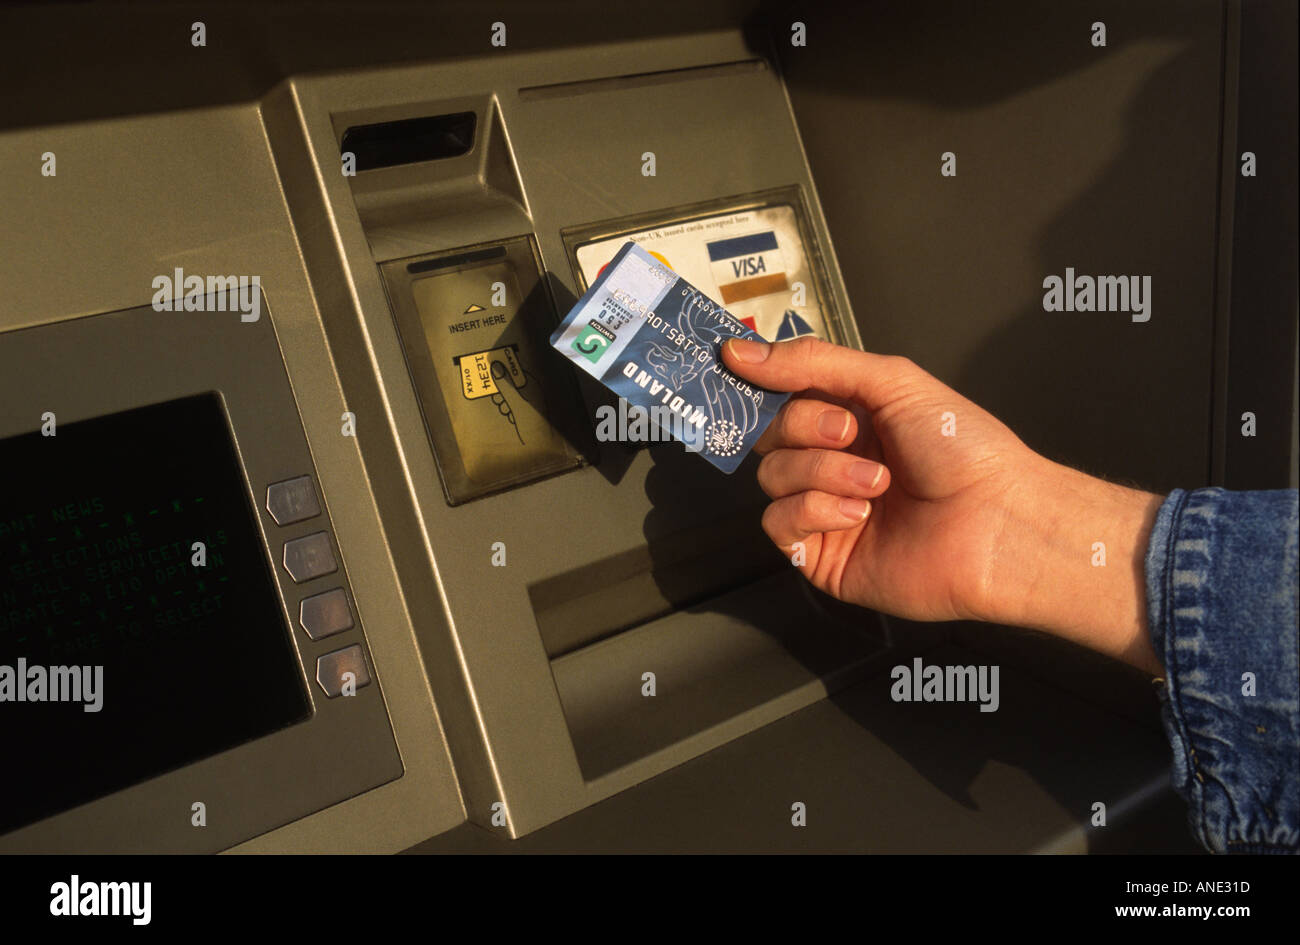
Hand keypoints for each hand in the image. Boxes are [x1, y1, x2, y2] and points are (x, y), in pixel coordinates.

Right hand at [722, 336, 1164, 673]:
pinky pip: (779, 524)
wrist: (998, 523)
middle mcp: (834, 461)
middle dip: (805, 427)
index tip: (736, 365)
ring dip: (821, 473)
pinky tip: (858, 514)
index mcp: (852, 418)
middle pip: (770, 435)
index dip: (763, 384)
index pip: (782, 395)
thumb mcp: (891, 382)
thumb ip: (812, 362)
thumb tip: (739, 350)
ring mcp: (825, 510)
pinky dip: (813, 511)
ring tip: (876, 483)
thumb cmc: (964, 450)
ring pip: (771, 478)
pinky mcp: (821, 555)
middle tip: (849, 432)